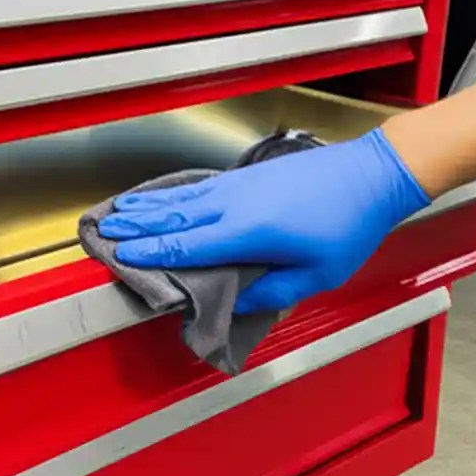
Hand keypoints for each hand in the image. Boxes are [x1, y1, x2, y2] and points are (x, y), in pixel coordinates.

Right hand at [98, 128, 430, 313]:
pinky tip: (161, 197)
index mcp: (249, 231)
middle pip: (175, 218)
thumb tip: (237, 302)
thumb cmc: (349, 226)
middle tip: (103, 232)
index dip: (152, 254)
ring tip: (117, 210)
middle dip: (137, 226)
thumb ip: (272, 291)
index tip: (121, 256)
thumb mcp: (316, 274)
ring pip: (183, 199)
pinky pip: (198, 189)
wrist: (372, 174)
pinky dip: (172, 195)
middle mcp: (236, 204)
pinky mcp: (247, 178)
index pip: (189, 246)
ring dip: (147, 206)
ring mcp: (240, 186)